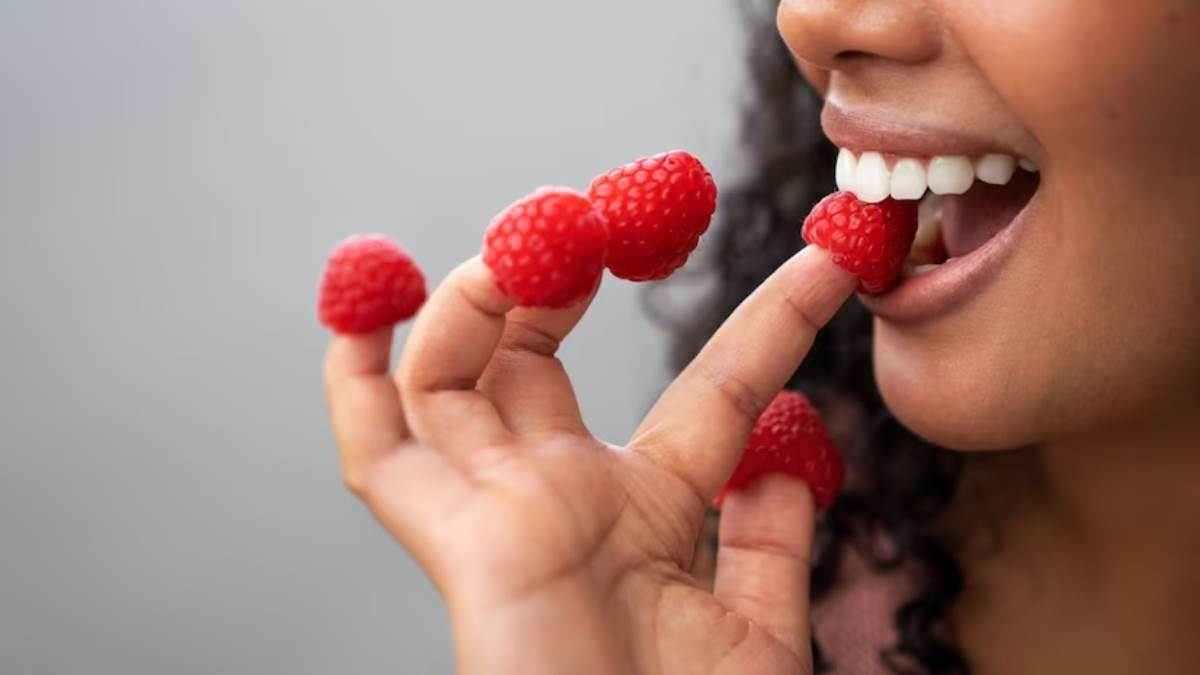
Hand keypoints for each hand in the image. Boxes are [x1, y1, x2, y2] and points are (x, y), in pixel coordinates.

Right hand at [323, 245, 854, 673]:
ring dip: (474, 298)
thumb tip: (797, 447)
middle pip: (532, 359)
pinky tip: (369, 304)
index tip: (828, 262)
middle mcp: (560, 499)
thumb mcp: (763, 632)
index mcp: (644, 514)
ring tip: (528, 241)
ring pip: (452, 379)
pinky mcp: (454, 542)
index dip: (771, 323)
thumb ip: (772, 540)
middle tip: (599, 216)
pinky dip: (355, 378)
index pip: (712, 390)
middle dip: (557, 277)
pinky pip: (377, 454)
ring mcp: (500, 514)